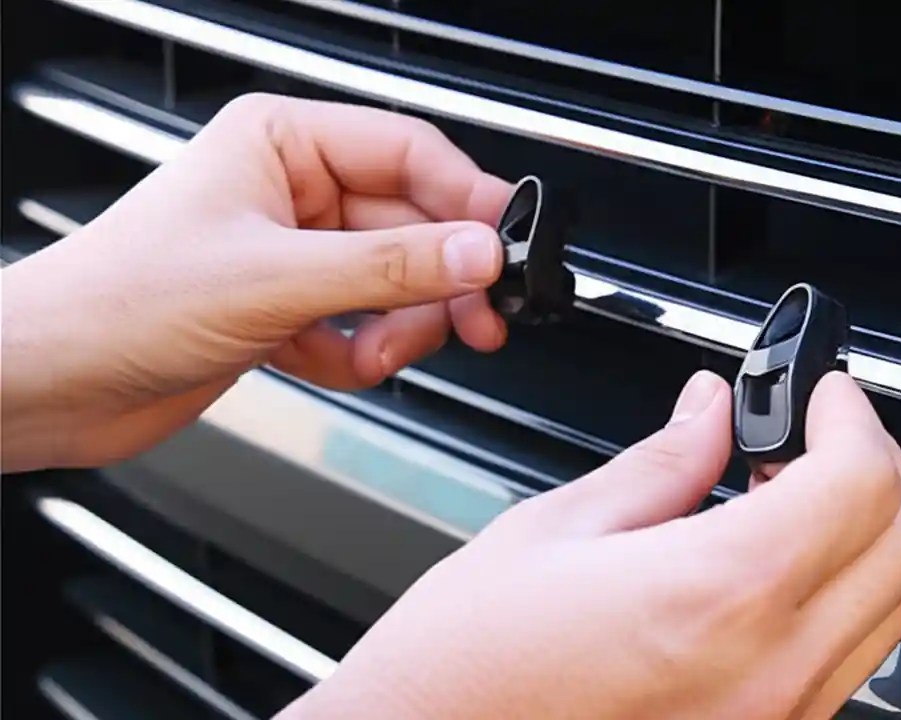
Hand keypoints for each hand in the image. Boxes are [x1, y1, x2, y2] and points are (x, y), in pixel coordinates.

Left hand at [1, 94, 511, 470]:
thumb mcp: (276, 279)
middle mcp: (291, 192)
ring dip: (401, 327)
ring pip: (394, 281)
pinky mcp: (287, 310)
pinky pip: (362, 325)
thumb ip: (391, 267)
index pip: (410, 152)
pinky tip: (338, 365)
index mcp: (282, 143)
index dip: (467, 200)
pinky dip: (362, 353)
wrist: (52, 383)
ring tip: (385, 354)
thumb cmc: (119, 300)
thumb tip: (479, 252)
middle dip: (440, 280)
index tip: (506, 245)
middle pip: (412, 224)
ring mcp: (292, 254)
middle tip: (479, 317)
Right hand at [283, 371, 900, 719]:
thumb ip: (661, 462)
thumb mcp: (553, 532)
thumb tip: (710, 409)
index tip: (823, 392)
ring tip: (780, 497)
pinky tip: (764, 569)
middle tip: (809, 433)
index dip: (850, 415)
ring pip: (890, 609)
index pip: (859, 482)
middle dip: (875, 467)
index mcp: (716, 598)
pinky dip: (834, 599)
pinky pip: (846, 663)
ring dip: (861, 534)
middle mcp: (769, 675)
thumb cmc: (462, 673)